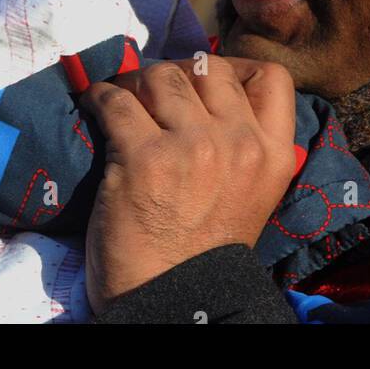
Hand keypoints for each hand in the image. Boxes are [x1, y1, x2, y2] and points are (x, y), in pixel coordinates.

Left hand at [79, 54, 297, 313]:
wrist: (170, 301)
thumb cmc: (204, 252)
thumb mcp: (252, 195)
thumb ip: (245, 147)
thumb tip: (210, 95)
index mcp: (273, 154)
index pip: (272, 76)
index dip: (235, 67)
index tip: (205, 78)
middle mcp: (239, 143)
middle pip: (207, 67)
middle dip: (176, 73)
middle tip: (153, 91)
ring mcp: (192, 147)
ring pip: (161, 77)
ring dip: (136, 83)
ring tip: (123, 98)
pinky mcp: (142, 157)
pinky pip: (116, 101)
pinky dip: (100, 97)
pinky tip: (96, 106)